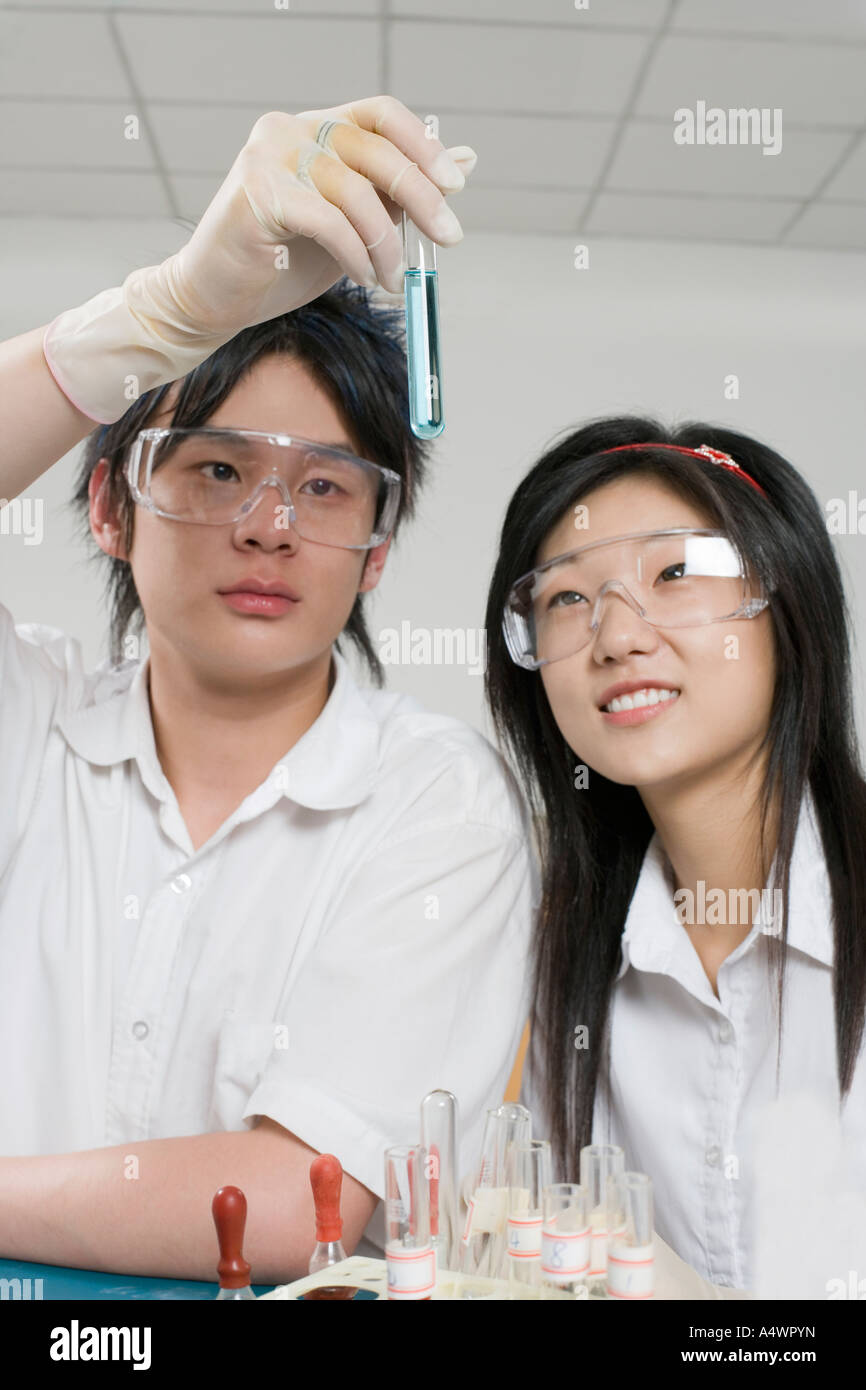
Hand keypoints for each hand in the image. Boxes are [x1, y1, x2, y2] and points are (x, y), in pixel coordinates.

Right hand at [42, 96, 476, 423]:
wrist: (219, 299)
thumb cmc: (285, 261)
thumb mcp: (357, 224)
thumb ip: (399, 193)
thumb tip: (465, 161)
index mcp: (317, 128)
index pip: (381, 115)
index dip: (423, 146)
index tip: (455, 186)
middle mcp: (291, 130)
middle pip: (376, 150)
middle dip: (422, 198)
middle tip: (450, 237)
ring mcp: (270, 157)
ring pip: (356, 192)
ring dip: (386, 243)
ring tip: (390, 278)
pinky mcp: (258, 193)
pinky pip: (329, 221)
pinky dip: (356, 254)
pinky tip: (364, 278)